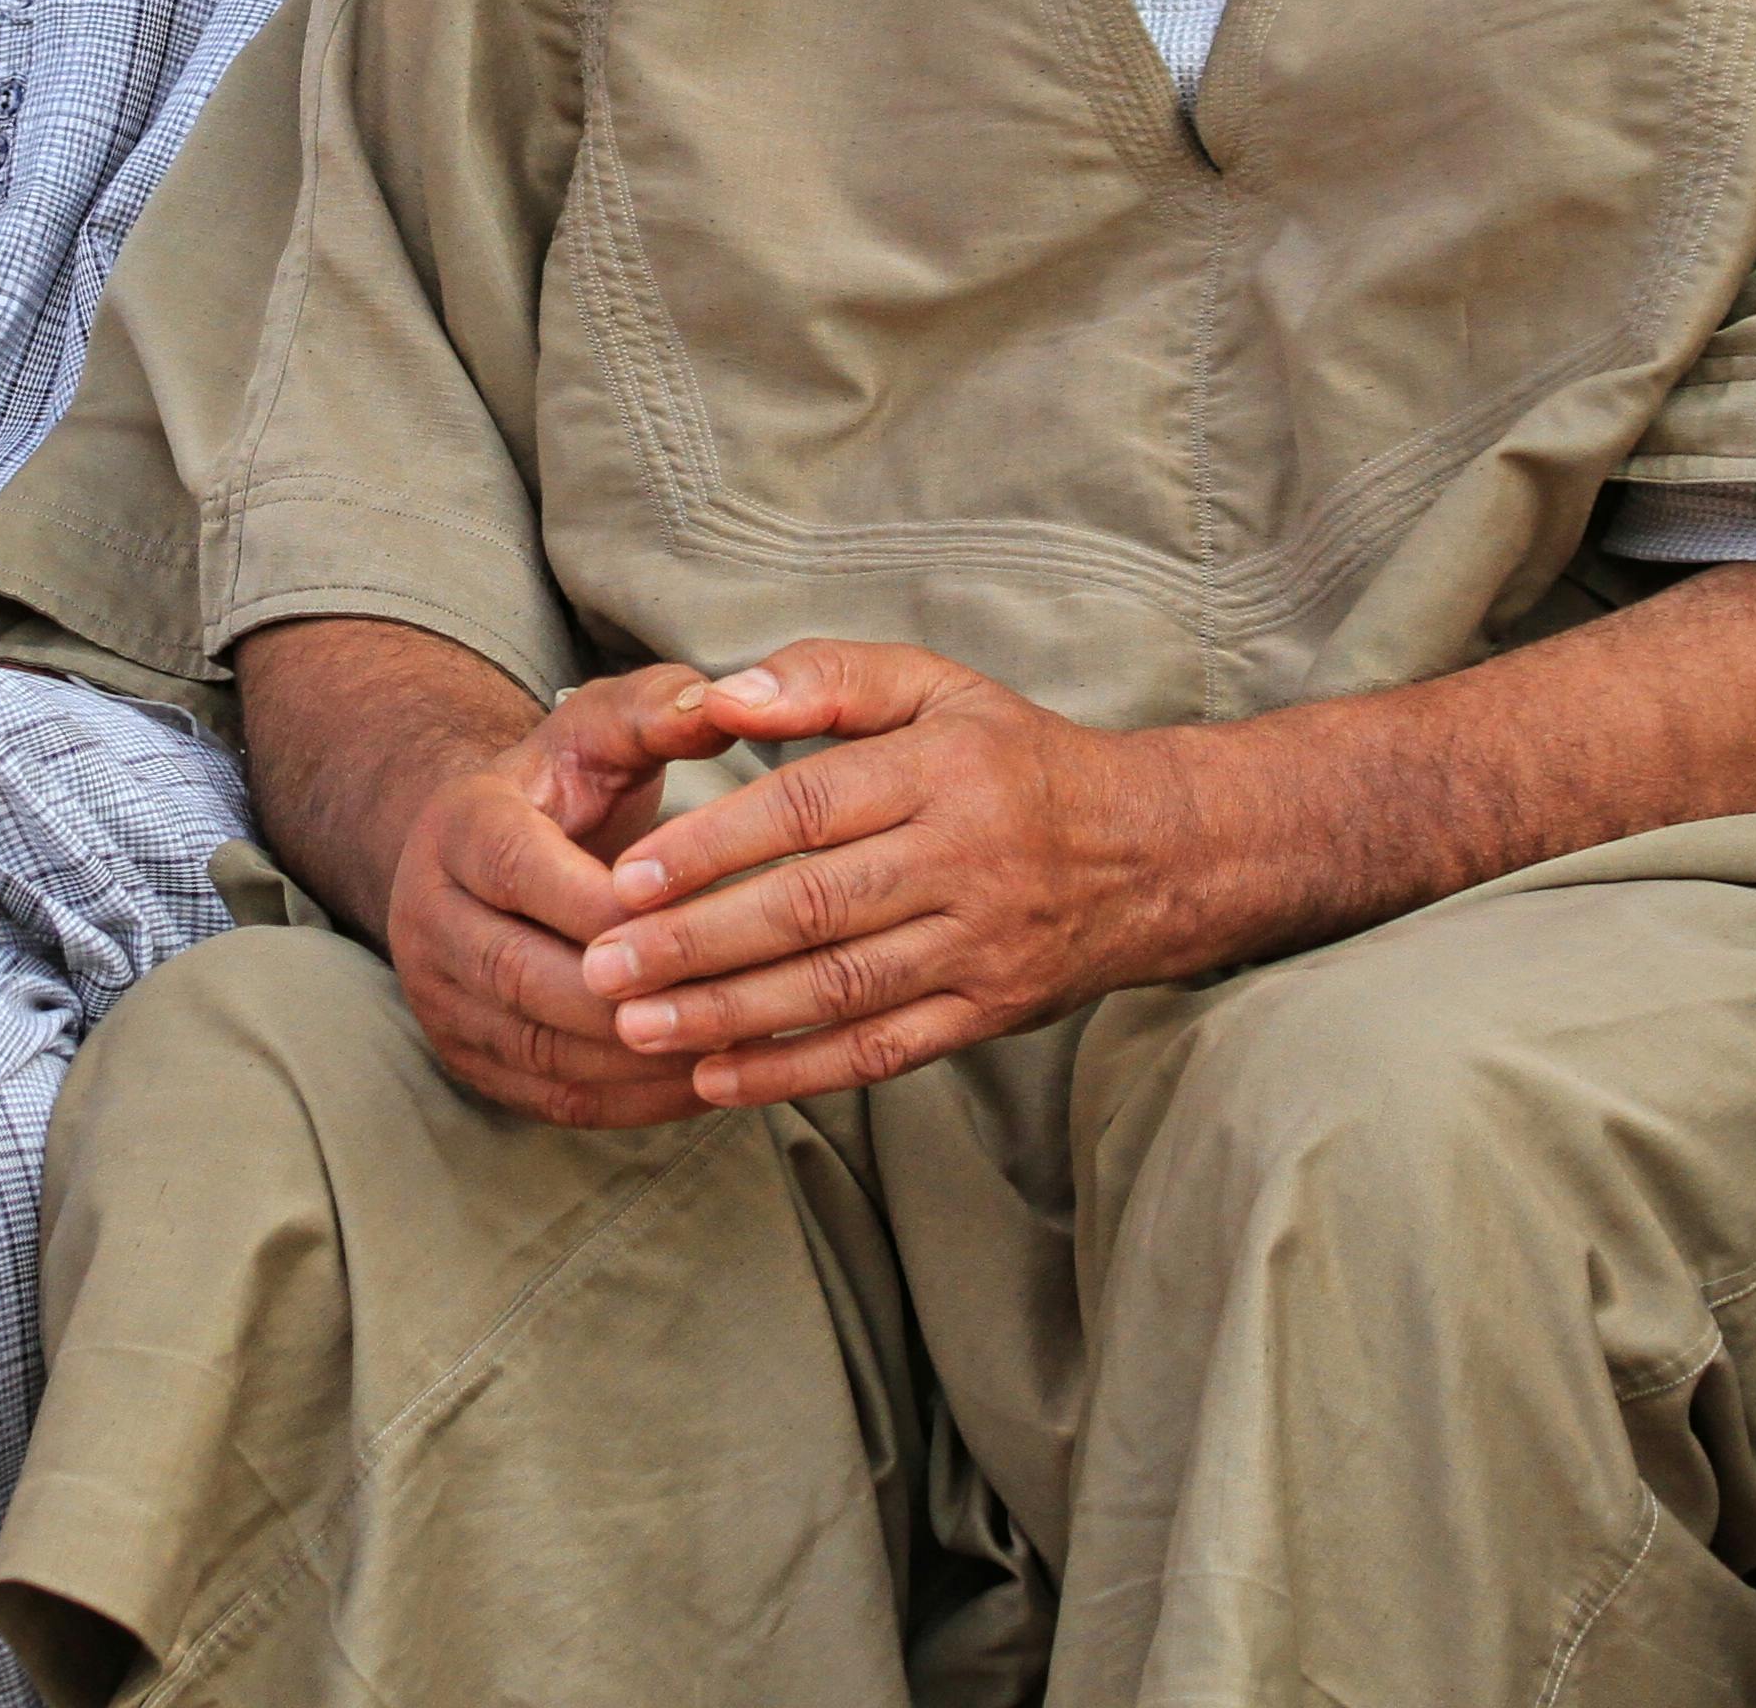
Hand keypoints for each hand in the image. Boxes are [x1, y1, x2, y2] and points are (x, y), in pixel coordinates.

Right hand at [378, 667, 744, 1128]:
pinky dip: (635, 1101)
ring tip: (741, 1047)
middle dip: (635, 995)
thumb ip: (659, 710)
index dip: (612, 904)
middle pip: (525, 974)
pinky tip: (711, 1080)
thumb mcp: (603, 731)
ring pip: (541, 1049)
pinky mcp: (468, 1058)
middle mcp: (427, 916)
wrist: (487, 855)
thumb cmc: (567, 789)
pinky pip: (553, 1099)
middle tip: (740, 1000)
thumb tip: (723, 704)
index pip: (523, 873)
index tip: (708, 913)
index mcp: (459, 827)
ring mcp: (439, 996)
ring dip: (643, 1058)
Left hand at [572, 640, 1203, 1109]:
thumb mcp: (935, 686)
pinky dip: (795, 1072)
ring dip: (729, 1016)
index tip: (625, 877)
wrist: (1153, 852)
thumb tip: (720, 695)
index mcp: (939, 774)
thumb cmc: (1013, 756)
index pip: (806, 811)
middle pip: (811, 909)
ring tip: (635, 1026)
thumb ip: (824, 678)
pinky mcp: (987, 1013)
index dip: (710, 846)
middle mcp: (961, 863)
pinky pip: (882, 1050)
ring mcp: (978, 947)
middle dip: (696, 944)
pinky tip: (716, 1078)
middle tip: (602, 966)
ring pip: (838, 989)